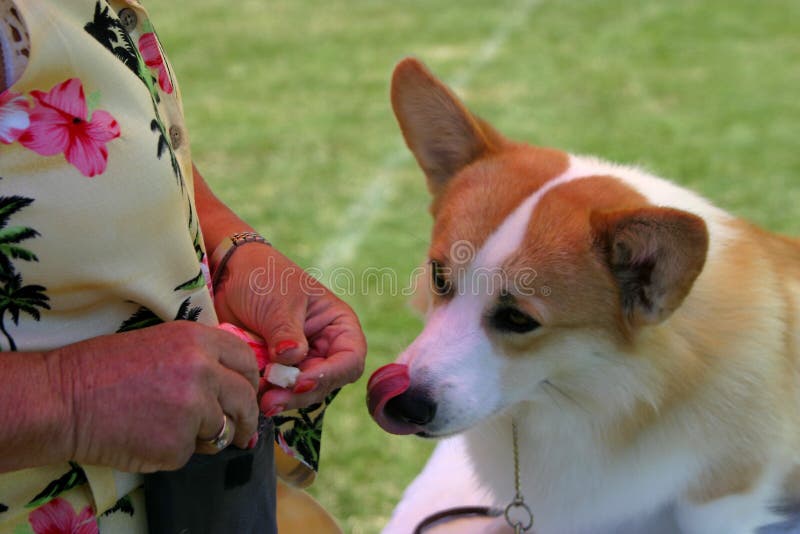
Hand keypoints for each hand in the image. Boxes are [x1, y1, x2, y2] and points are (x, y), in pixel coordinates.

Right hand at [54, 321, 259, 472]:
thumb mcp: (160, 343)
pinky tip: (145, 437)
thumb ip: (200, 358)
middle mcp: (203, 371)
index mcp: (197, 340)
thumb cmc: (103, 370)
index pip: (246, 360)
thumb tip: (232, 382)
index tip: (248, 393)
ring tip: (167, 426)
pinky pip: (190, 453)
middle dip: (246, 418)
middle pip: (245, 399)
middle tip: (239, 430)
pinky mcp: (178, 445)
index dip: (250, 381)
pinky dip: (173, 452)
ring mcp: (193, 410)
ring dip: (204, 436)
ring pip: (221, 430)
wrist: (63, 399)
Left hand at [212, 243, 366, 413]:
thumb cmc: (264, 277)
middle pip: (325, 383)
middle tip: (272, 400)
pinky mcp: (276, 370)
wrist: (228, 275)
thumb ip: (286, 333)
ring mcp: (300, 361)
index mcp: (338, 325)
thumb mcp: (279, 302)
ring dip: (282, 398)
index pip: (350, 359)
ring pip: (301, 392)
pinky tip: (252, 394)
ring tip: (260, 398)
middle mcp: (324, 347)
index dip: (330, 375)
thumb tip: (290, 358)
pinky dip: (267, 395)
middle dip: (300, 394)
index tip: (299, 382)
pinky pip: (278, 391)